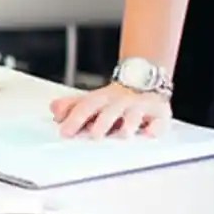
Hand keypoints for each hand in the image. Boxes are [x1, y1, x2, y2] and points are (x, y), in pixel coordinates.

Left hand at [50, 83, 171, 138]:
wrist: (144, 77)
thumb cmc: (114, 96)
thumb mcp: (91, 98)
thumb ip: (71, 105)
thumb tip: (54, 111)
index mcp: (101, 99)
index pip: (85, 107)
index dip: (74, 119)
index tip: (65, 132)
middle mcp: (120, 102)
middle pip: (109, 111)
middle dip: (102, 123)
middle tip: (94, 136)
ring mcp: (140, 107)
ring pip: (134, 115)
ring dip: (128, 125)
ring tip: (123, 135)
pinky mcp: (159, 114)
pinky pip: (159, 122)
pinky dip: (155, 128)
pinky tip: (149, 134)